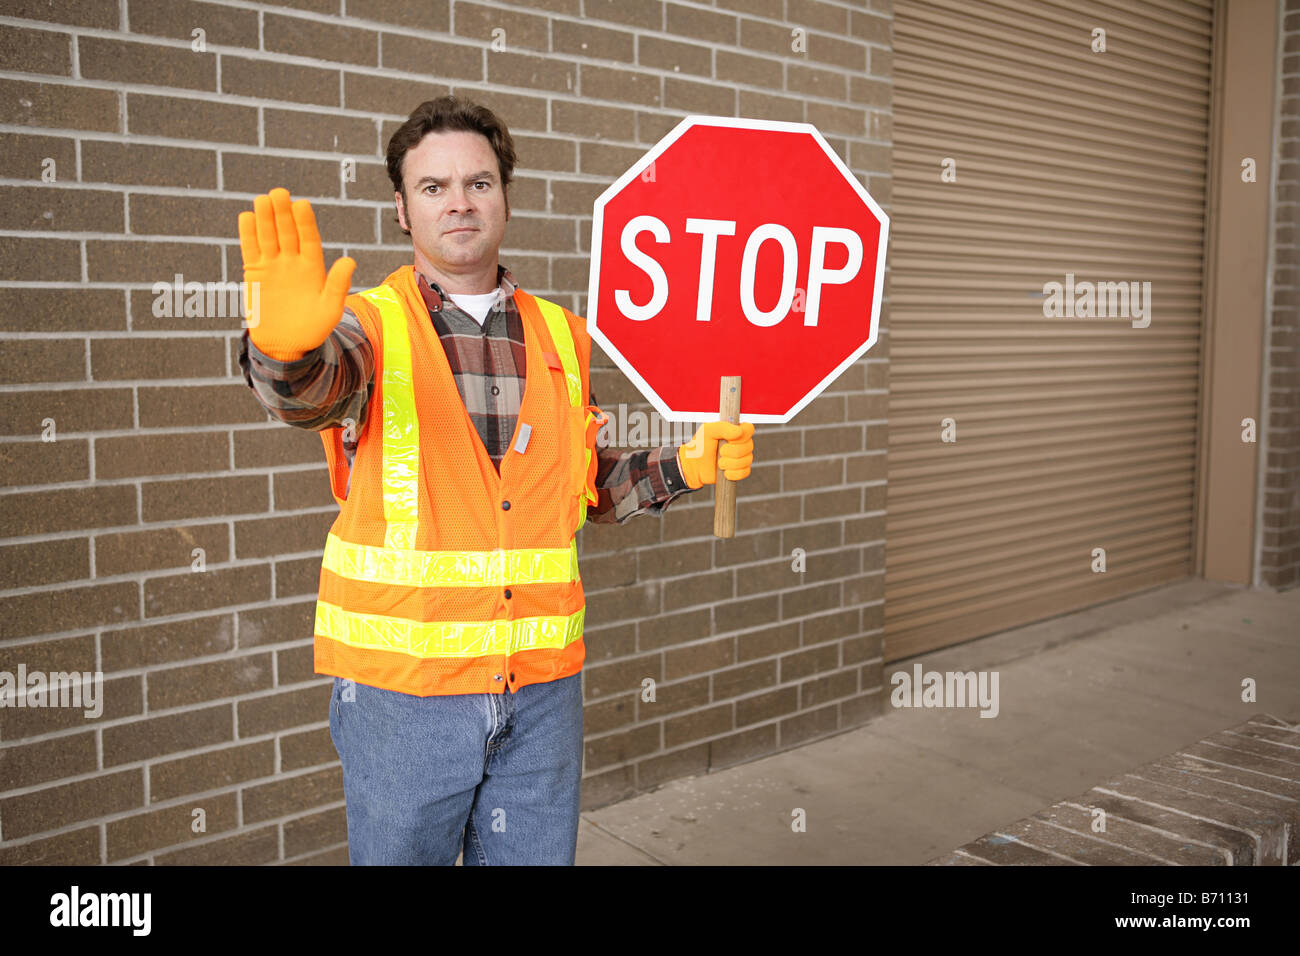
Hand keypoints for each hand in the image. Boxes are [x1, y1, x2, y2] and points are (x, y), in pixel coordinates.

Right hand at [237, 187, 355, 360]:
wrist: (286, 345)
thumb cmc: (313, 329)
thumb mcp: (330, 309)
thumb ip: (337, 285)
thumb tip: (350, 260)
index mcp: (313, 267)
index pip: (309, 239)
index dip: (305, 222)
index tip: (301, 204)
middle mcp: (293, 261)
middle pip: (287, 232)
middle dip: (283, 213)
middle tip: (279, 193)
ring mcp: (273, 265)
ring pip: (268, 236)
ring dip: (265, 218)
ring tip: (262, 199)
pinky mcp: (255, 272)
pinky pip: (250, 249)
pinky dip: (248, 234)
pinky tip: (247, 217)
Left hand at [677, 421, 754, 488]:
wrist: (695, 466)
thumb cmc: (700, 446)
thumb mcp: (707, 431)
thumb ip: (722, 427)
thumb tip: (739, 432)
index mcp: (736, 431)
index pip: (749, 429)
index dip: (742, 435)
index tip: (729, 438)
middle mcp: (742, 443)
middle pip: (748, 446)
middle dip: (731, 451)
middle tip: (719, 451)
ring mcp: (743, 457)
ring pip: (746, 460)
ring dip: (730, 463)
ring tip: (719, 463)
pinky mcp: (740, 470)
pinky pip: (744, 472)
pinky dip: (733, 473)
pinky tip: (724, 472)